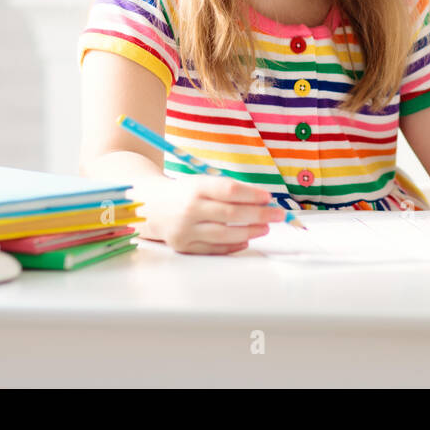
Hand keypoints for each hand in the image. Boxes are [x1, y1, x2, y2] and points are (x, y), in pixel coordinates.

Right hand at [151, 174, 287, 254]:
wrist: (151, 206)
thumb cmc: (184, 192)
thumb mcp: (202, 181)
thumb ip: (228, 190)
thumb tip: (261, 199)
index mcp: (195, 187)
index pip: (229, 190)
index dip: (252, 194)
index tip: (269, 197)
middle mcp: (189, 208)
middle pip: (231, 213)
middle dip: (259, 214)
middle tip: (277, 214)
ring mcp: (186, 229)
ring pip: (224, 234)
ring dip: (249, 231)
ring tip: (265, 228)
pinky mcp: (184, 245)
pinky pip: (214, 248)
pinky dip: (233, 245)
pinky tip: (246, 240)